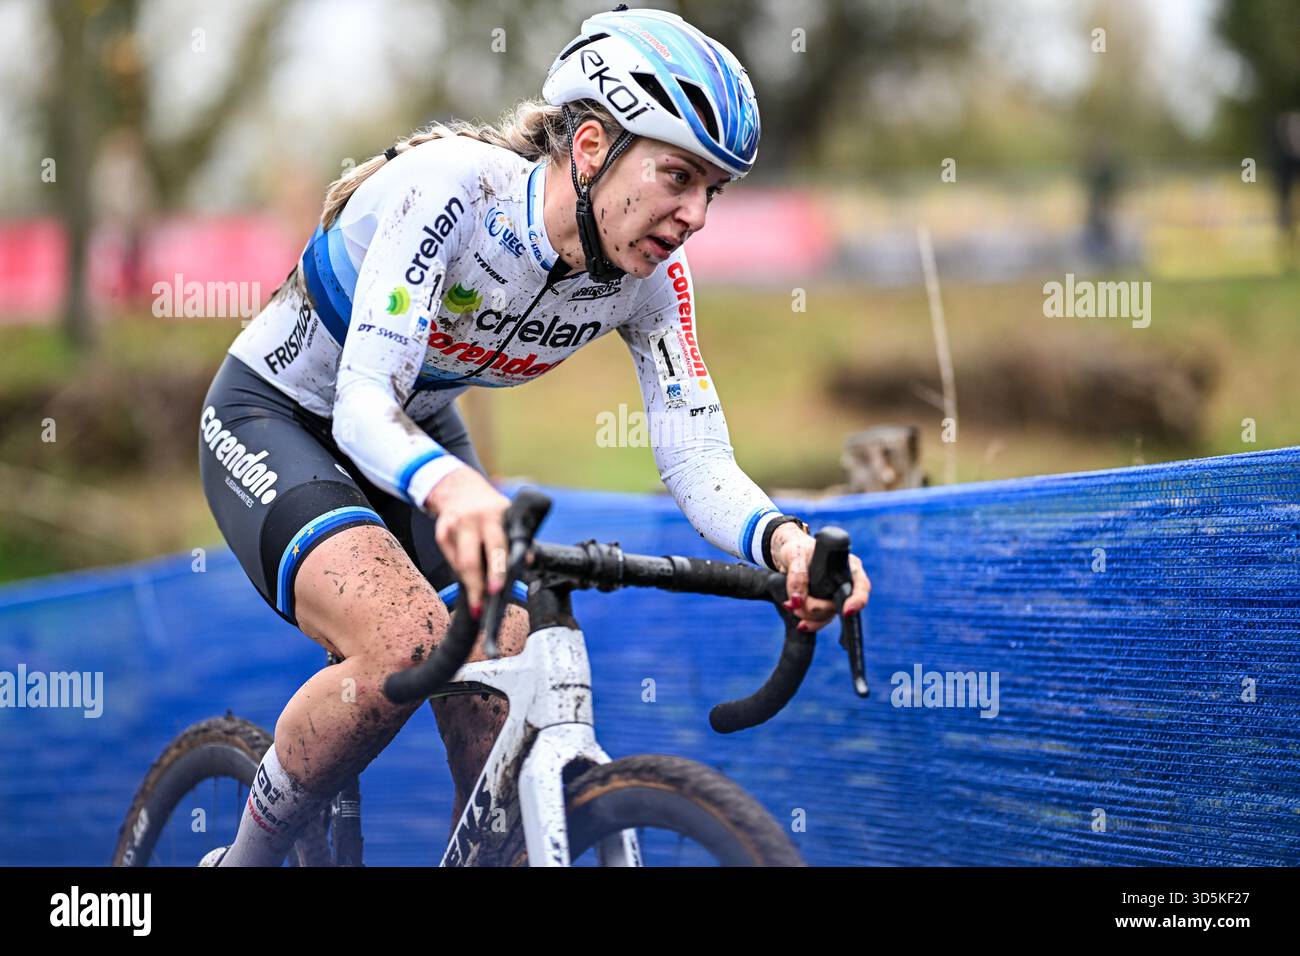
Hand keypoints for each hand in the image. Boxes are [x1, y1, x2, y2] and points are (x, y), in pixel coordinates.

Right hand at [424, 468, 510, 617]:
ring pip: (459, 564)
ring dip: (469, 585)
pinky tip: (468, 577)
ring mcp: (454, 525)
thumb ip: (519, 538)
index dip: (497, 570)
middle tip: (480, 607)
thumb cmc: (493, 510)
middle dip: (477, 586)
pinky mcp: (440, 532)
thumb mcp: (510, 517)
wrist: (460, 488)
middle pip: (471, 560)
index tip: (497, 590)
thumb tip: (528, 562)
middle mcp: (473, 519)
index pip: (497, 546)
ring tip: (477, 602)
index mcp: (496, 515)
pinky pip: (451, 560)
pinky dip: (461, 572)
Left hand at [771, 523, 870, 633]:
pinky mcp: (825, 606)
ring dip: (808, 616)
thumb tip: (797, 601)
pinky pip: (820, 620)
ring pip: (828, 615)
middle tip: (793, 604)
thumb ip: (797, 575)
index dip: (857, 600)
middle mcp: (846, 582)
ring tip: (789, 605)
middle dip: (816, 609)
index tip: (846, 612)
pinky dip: (809, 623)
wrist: (788, 556)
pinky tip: (799, 623)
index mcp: (848, 565)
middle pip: (839, 605)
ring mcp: (836, 596)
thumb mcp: (795, 554)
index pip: (861, 586)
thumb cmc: (797, 548)